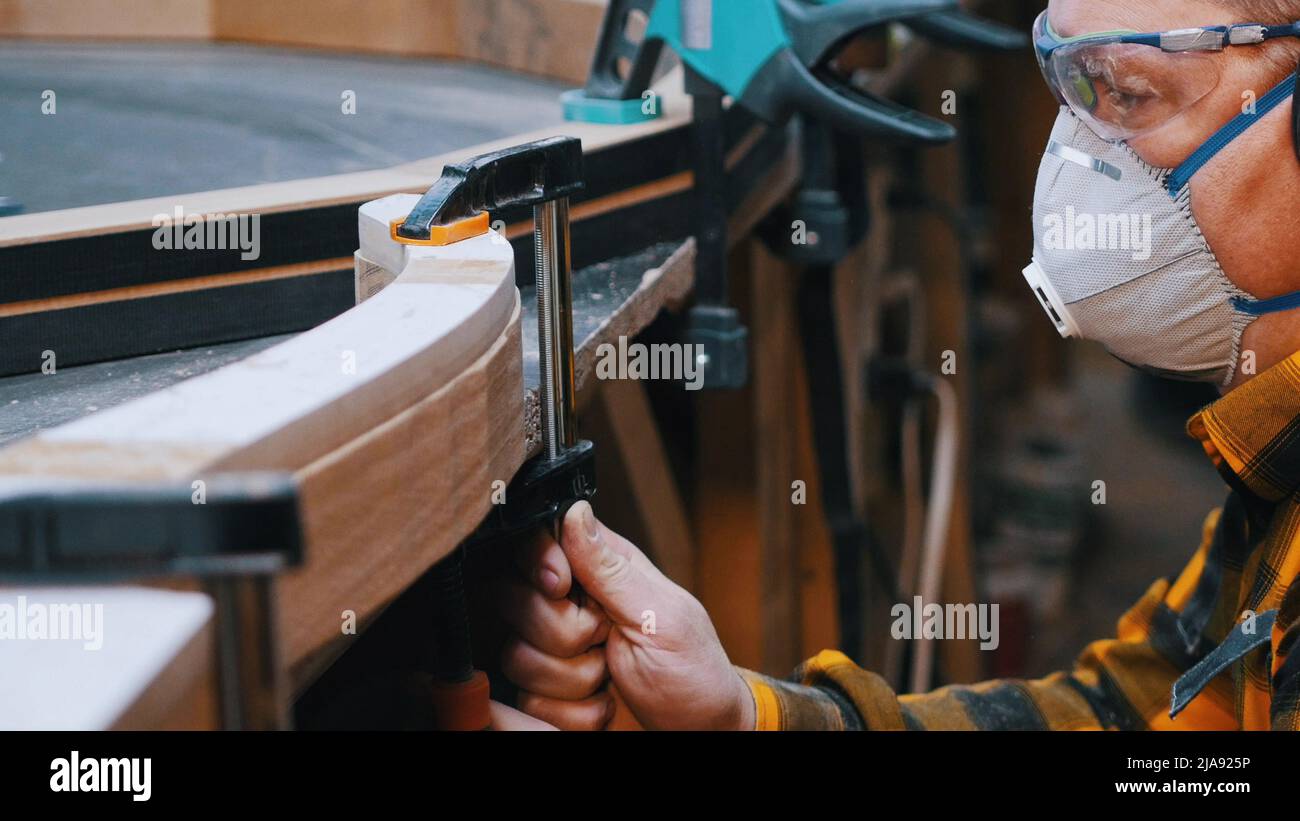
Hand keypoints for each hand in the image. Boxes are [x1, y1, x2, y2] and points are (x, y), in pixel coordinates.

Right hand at [497, 501, 754, 729]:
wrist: (699, 728)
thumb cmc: (694, 669)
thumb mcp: (659, 614)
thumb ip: (610, 568)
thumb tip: (575, 511)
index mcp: (598, 569)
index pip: (534, 543)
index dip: (539, 565)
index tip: (562, 588)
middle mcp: (568, 604)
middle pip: (513, 601)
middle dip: (563, 633)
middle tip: (605, 638)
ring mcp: (554, 650)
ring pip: (516, 656)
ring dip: (573, 679)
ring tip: (609, 675)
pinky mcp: (547, 691)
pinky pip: (528, 701)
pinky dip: (572, 712)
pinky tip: (601, 701)